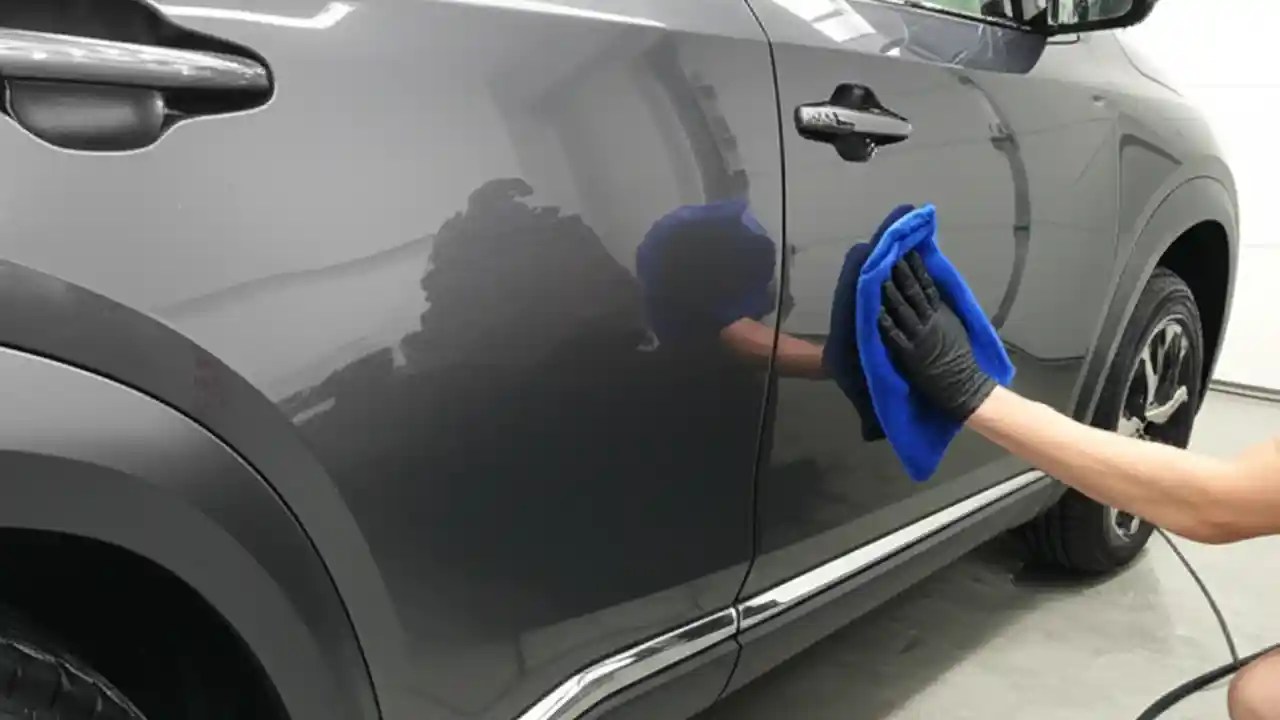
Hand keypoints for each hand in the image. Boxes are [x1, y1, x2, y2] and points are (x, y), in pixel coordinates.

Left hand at [878, 252, 994, 421]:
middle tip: (891, 254)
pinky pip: (895, 335)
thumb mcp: (954, 325)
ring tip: (880, 276)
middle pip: (914, 292)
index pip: (928, 285)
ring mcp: (919, 336)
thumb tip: (929, 293)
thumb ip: (941, 310)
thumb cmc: (961, 357)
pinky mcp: (909, 353)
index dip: (917, 268)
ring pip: (903, 309)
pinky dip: (885, 322)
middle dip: (902, 273)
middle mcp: (930, 320)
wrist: (965, 384)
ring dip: (891, 292)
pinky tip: (875, 310)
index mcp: (942, 312)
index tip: (907, 251)